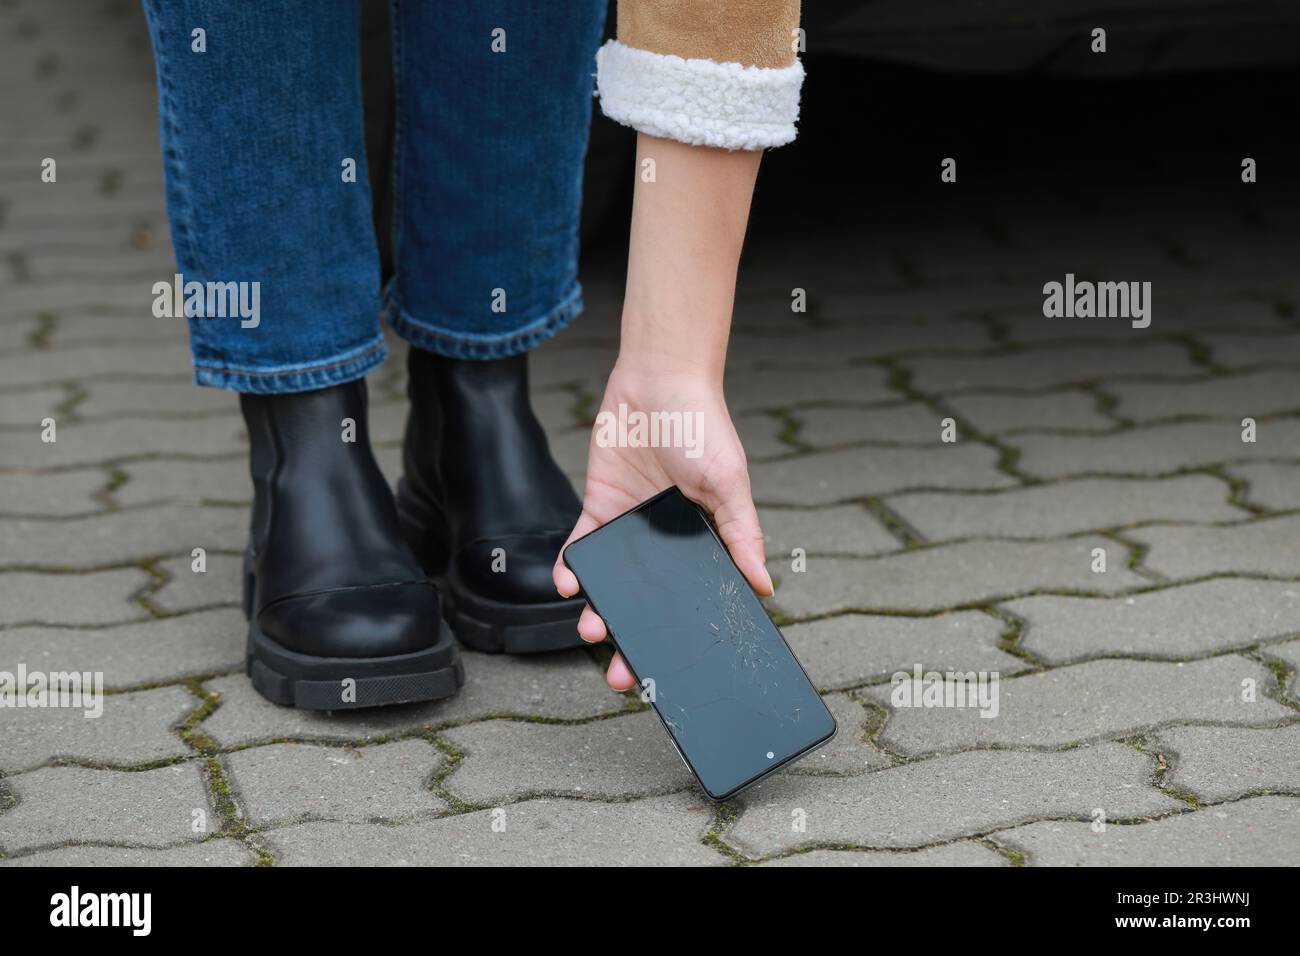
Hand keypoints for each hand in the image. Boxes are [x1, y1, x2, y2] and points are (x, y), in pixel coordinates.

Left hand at [552, 360, 772, 690]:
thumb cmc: (704, 427)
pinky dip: (573, 566)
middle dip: (633, 639)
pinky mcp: (600, 506)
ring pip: (613, 582)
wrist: (659, 380)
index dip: (681, 633)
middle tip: (623, 673)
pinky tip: (569, 581)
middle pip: (648, 600)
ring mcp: (631, 526)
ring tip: (593, 627)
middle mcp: (665, 541)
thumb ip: (743, 535)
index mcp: (703, 540)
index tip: (672, 668)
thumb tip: (762, 587)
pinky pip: (583, 546)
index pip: (692, 596)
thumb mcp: (731, 483)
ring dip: (600, 609)